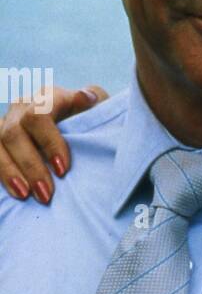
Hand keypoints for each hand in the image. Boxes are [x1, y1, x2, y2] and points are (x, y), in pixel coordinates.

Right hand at [0, 84, 107, 203]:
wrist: (78, 130)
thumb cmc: (91, 123)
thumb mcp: (99, 112)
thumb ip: (96, 104)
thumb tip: (87, 97)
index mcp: (47, 97)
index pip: (38, 115)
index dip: (48, 143)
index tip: (63, 170)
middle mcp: (21, 107)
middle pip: (14, 133)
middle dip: (30, 165)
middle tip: (46, 193)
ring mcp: (6, 122)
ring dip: (9, 171)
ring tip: (25, 195)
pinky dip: (1, 174)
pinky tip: (13, 192)